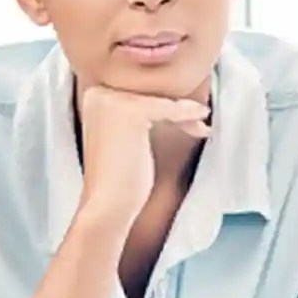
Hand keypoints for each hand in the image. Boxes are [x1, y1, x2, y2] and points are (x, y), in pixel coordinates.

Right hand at [75, 85, 210, 227]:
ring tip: (201, 126)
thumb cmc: (119, 178)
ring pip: (160, 100)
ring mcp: (112, 101)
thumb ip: (137, 116)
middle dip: (177, 108)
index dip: (165, 105)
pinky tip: (203, 127)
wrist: (107, 204)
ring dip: (186, 113)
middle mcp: (99, 93)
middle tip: (199, 121)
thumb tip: (171, 101)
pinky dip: (187, 116)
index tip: (186, 119)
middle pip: (150, 94)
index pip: (138, 93)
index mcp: (95, 97)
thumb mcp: (125, 139)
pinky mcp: (129, 112)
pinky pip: (167, 109)